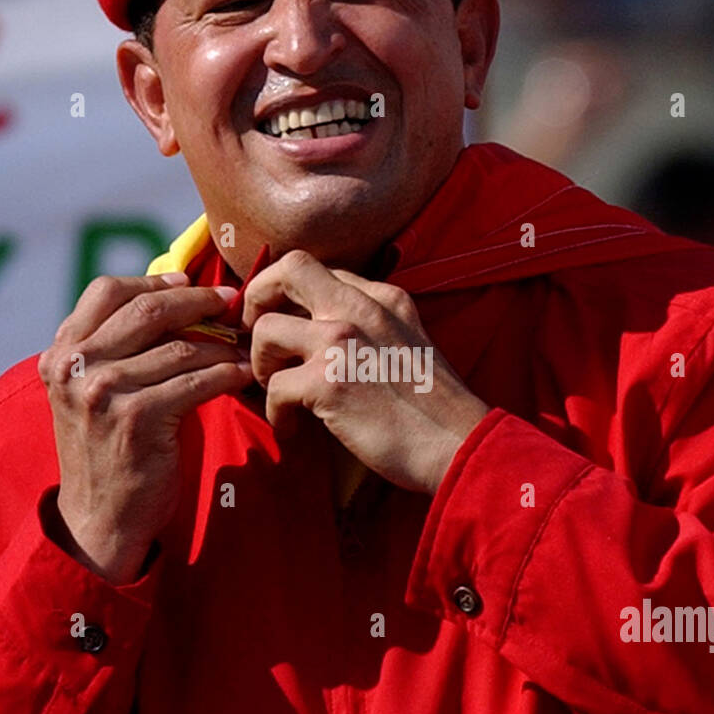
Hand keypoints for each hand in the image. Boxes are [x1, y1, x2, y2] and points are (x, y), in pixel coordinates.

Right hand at [38, 272, 253, 582]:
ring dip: (220, 343)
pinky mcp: (136, 419)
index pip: (107, 292)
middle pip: (147, 310)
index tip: (190, 282)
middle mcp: (75, 367)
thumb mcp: (89, 393)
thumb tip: (169, 299)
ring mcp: (103, 392)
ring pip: (179, 347)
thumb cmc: (105, 452)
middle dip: (196, 301)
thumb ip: (111, 349)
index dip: (154, 280)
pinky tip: (243, 374)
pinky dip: (227, 373)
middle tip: (230, 301)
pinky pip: (197, 380)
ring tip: (243, 345)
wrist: (98, 519)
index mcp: (60, 353)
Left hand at [242, 250, 489, 494]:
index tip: (282, 319)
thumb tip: (324, 333)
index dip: (289, 293)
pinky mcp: (328, 383)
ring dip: (261, 363)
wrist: (458, 443)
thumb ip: (372, 326)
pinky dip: (276, 414)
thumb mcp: (409, 342)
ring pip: (266, 329)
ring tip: (275, 390)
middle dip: (257, 298)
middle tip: (255, 335)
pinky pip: (274, 388)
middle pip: (286, 269)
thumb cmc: (435, 407)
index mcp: (383, 297)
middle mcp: (361, 308)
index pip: (319, 270)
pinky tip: (292, 429)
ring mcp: (342, 342)